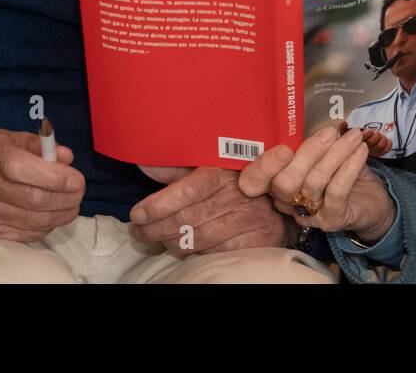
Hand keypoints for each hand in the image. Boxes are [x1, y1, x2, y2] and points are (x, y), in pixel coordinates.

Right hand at [0, 128, 84, 241]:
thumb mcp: (18, 139)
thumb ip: (43, 146)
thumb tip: (66, 158)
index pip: (20, 167)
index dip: (53, 176)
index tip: (76, 179)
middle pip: (30, 197)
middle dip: (64, 197)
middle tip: (79, 192)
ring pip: (31, 220)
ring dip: (60, 214)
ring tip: (72, 205)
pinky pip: (24, 233)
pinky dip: (46, 226)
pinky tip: (52, 215)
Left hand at [129, 165, 290, 253]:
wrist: (278, 203)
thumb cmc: (234, 184)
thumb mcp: (208, 169)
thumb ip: (176, 169)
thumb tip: (144, 162)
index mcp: (223, 171)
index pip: (189, 189)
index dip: (160, 204)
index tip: (138, 214)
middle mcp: (238, 194)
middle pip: (188, 217)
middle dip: (156, 228)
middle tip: (139, 231)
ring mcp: (247, 220)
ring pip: (198, 239)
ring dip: (170, 241)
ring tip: (156, 239)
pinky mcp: (254, 241)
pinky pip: (214, 253)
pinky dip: (194, 252)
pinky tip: (184, 246)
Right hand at [239, 126, 395, 241]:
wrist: (370, 203)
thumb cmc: (341, 173)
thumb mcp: (320, 155)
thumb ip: (309, 144)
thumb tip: (316, 121)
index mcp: (275, 183)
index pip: (253, 182)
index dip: (264, 166)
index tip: (285, 147)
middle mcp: (286, 203)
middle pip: (284, 183)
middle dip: (307, 154)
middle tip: (329, 132)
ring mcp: (308, 214)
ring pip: (314, 183)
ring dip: (336, 154)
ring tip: (353, 136)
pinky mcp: (332, 219)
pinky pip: (337, 191)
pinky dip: (350, 167)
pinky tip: (361, 151)